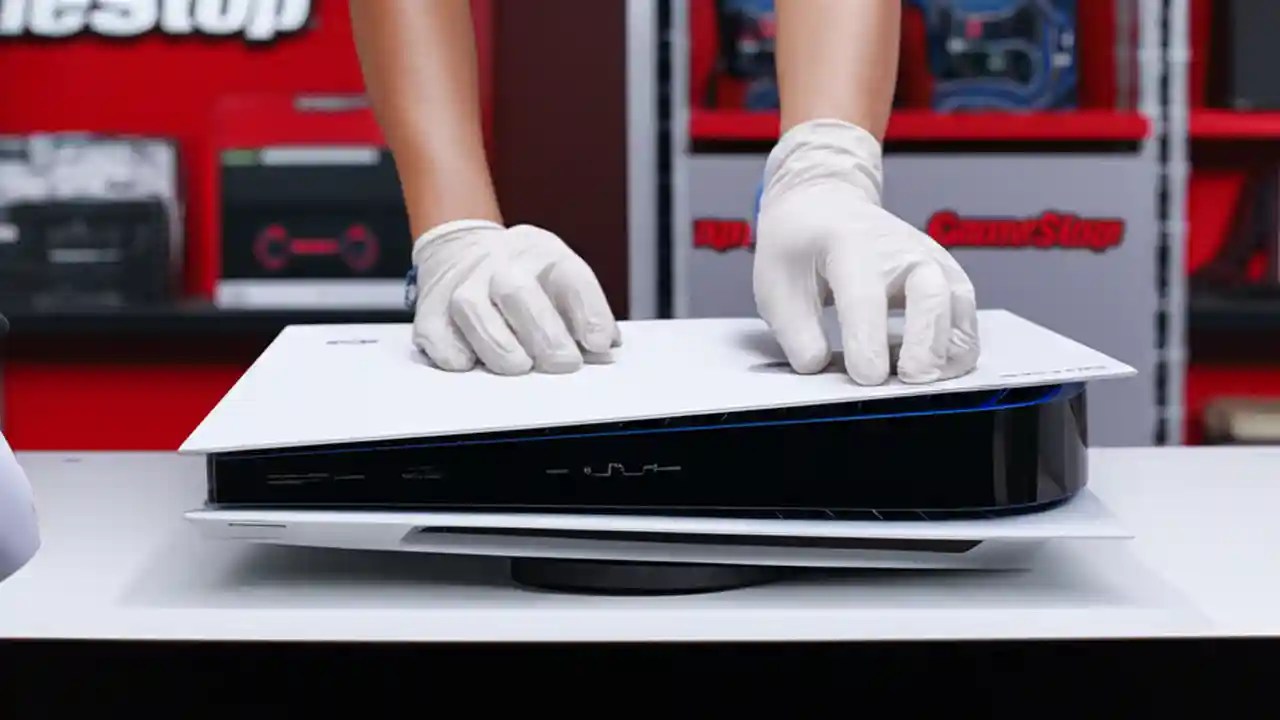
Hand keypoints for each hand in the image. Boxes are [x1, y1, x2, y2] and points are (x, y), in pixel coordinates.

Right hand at [409, 220, 620, 374]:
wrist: (461, 248)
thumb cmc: (521, 274)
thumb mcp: (560, 277)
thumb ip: (584, 313)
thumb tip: (605, 350)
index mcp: (542, 253)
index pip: (570, 277)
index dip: (589, 311)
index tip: (598, 343)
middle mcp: (499, 263)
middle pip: (517, 292)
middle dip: (544, 334)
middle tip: (562, 363)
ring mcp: (462, 284)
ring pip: (472, 309)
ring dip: (499, 345)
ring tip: (519, 366)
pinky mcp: (431, 309)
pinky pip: (437, 332)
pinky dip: (453, 352)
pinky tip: (471, 363)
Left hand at [753, 119, 979, 384]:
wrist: (827, 207)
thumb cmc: (801, 246)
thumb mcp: (775, 283)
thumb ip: (795, 331)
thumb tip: (818, 368)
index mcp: (852, 245)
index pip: (867, 297)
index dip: (868, 342)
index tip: (866, 379)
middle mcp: (903, 251)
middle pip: (933, 297)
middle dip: (926, 346)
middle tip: (907, 380)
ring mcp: (934, 263)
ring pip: (960, 312)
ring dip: (945, 354)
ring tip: (914, 381)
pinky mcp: (950, 282)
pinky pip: (966, 323)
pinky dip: (954, 352)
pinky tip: (925, 369)